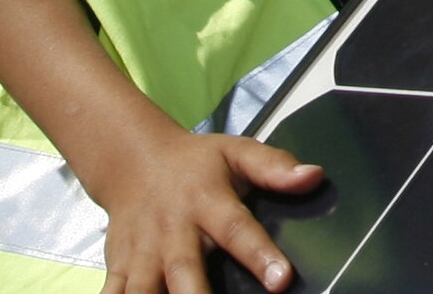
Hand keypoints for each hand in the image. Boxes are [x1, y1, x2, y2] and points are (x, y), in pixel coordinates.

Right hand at [90, 125, 317, 293]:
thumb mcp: (236, 152)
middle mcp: (173, 231)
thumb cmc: (195, 164)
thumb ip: (274, 166)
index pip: (237, 229)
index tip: (281, 279)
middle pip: (183, 271)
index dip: (259, 255)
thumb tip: (313, 176)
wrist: (134, 160)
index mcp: (206, 201)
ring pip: (143, 291)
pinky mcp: (119, 267)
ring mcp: (143, 252)